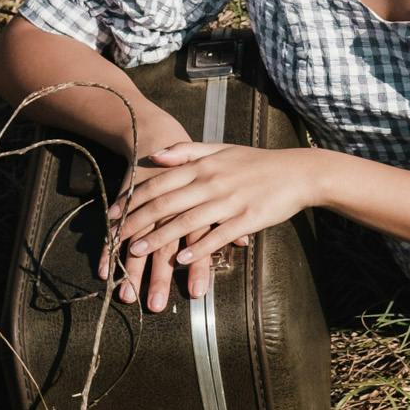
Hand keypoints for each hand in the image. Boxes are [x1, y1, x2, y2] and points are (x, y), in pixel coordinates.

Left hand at [98, 140, 324, 310]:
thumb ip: (186, 152)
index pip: (159, 183)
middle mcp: (212, 182)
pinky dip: (198, 248)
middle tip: (114, 239)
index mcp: (203, 165)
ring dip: (159, 238)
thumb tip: (154, 156)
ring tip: (137, 253)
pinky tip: (181, 260)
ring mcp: (230, 201)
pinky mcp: (247, 218)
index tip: (112, 216)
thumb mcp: (220, 149)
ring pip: (187, 221)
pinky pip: (218, 235)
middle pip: (166, 204)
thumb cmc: (256, 162)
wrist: (297, 172)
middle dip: (137, 223)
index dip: (133, 201)